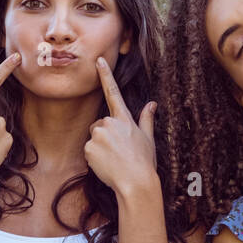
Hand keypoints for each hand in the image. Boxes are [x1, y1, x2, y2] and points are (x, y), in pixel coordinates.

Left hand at [83, 57, 158, 198]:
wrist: (134, 182)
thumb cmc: (144, 161)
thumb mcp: (148, 138)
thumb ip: (146, 119)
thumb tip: (152, 104)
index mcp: (125, 118)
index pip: (113, 92)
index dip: (106, 75)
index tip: (99, 61)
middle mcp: (109, 122)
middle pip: (100, 123)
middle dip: (106, 135)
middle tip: (119, 150)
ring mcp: (98, 134)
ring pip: (94, 136)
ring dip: (100, 145)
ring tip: (114, 158)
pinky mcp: (89, 147)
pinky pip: (89, 149)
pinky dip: (95, 156)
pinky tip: (106, 164)